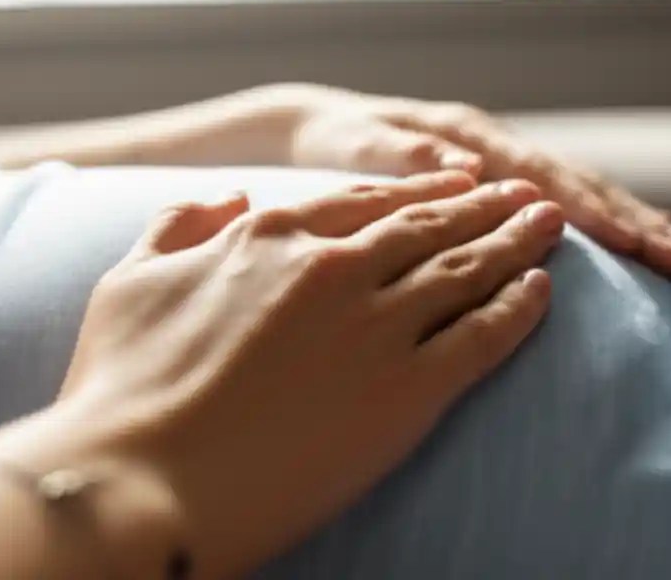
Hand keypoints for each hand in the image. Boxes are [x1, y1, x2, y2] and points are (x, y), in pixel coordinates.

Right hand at [56, 171, 562, 578]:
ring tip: (551, 225)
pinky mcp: (408, 393)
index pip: (364, 201)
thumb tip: (227, 196)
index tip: (454, 186)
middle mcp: (335, 267)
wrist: (138, 483)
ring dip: (515, 242)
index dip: (417, 191)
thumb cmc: (119, 389)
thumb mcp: (131, 281)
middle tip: (525, 196)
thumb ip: (181, 225)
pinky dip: (520, 310)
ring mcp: (377, 327)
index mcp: (271, 235)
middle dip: (484, 207)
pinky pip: (483, 338)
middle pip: (430, 226)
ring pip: (466, 270)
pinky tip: (542, 292)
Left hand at [269, 83, 670, 276]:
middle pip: (575, 182)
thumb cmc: (333, 142)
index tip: (631, 243)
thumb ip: (403, 154)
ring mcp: (501, 161)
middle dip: (631, 219)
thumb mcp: (356, 145)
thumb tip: (463, 164)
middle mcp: (494, 145)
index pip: (540, 177)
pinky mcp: (498, 181)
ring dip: (630, 221)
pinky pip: (560, 199)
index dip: (587, 209)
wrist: (316, 127)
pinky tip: (637, 243)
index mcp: (466, 137)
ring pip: (577, 190)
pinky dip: (601, 218)